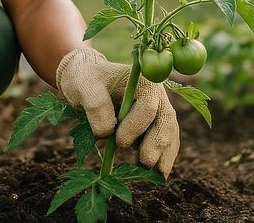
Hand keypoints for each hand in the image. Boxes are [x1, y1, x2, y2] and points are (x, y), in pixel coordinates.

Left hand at [56, 47, 179, 177]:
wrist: (85, 79)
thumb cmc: (85, 80)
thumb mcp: (83, 85)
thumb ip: (95, 104)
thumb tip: (107, 133)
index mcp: (141, 81)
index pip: (147, 107)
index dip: (136, 126)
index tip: (119, 142)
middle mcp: (155, 94)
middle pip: (166, 121)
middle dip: (157, 144)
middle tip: (146, 162)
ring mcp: (158, 109)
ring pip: (169, 132)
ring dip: (164, 154)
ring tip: (156, 174)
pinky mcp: (154, 123)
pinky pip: (166, 140)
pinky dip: (164, 156)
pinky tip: (157, 172)